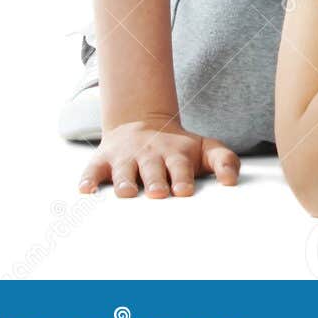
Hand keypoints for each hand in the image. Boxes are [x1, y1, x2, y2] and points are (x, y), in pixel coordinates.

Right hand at [78, 118, 239, 197]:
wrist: (141, 124)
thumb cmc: (177, 148)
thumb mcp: (204, 148)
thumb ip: (224, 160)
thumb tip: (232, 181)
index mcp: (175, 154)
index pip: (180, 167)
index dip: (182, 178)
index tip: (184, 190)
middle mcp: (150, 155)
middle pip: (152, 169)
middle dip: (155, 181)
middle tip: (158, 193)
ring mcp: (125, 157)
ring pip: (123, 171)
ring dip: (125, 181)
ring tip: (127, 192)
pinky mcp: (103, 160)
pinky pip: (93, 169)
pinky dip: (88, 179)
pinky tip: (86, 190)